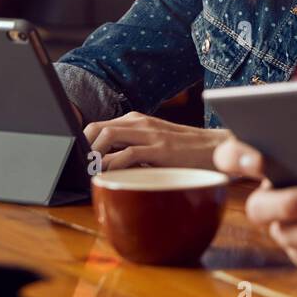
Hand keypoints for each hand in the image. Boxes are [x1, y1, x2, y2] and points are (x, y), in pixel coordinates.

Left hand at [84, 113, 223, 169]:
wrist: (219, 148)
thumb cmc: (186, 151)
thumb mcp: (156, 144)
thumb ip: (134, 149)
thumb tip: (106, 167)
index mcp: (138, 121)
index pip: (99, 125)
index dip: (83, 142)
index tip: (76, 160)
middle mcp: (141, 123)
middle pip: (97, 127)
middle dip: (83, 147)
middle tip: (79, 167)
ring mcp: (151, 134)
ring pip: (108, 135)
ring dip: (94, 155)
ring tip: (90, 172)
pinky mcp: (161, 149)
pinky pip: (129, 154)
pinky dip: (114, 165)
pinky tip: (110, 176)